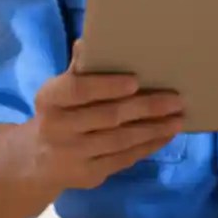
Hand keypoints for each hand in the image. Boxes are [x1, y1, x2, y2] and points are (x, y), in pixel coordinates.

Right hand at [31, 41, 184, 189]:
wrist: (39, 160)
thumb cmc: (60, 113)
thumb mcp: (61, 90)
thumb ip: (79, 70)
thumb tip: (90, 42)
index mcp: (50, 99)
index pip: (78, 90)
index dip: (107, 85)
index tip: (136, 81)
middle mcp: (58, 128)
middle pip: (108, 116)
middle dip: (145, 108)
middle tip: (175, 99)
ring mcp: (73, 155)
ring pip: (120, 140)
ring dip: (153, 129)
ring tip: (178, 118)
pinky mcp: (89, 175)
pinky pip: (124, 159)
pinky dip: (148, 146)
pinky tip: (165, 135)